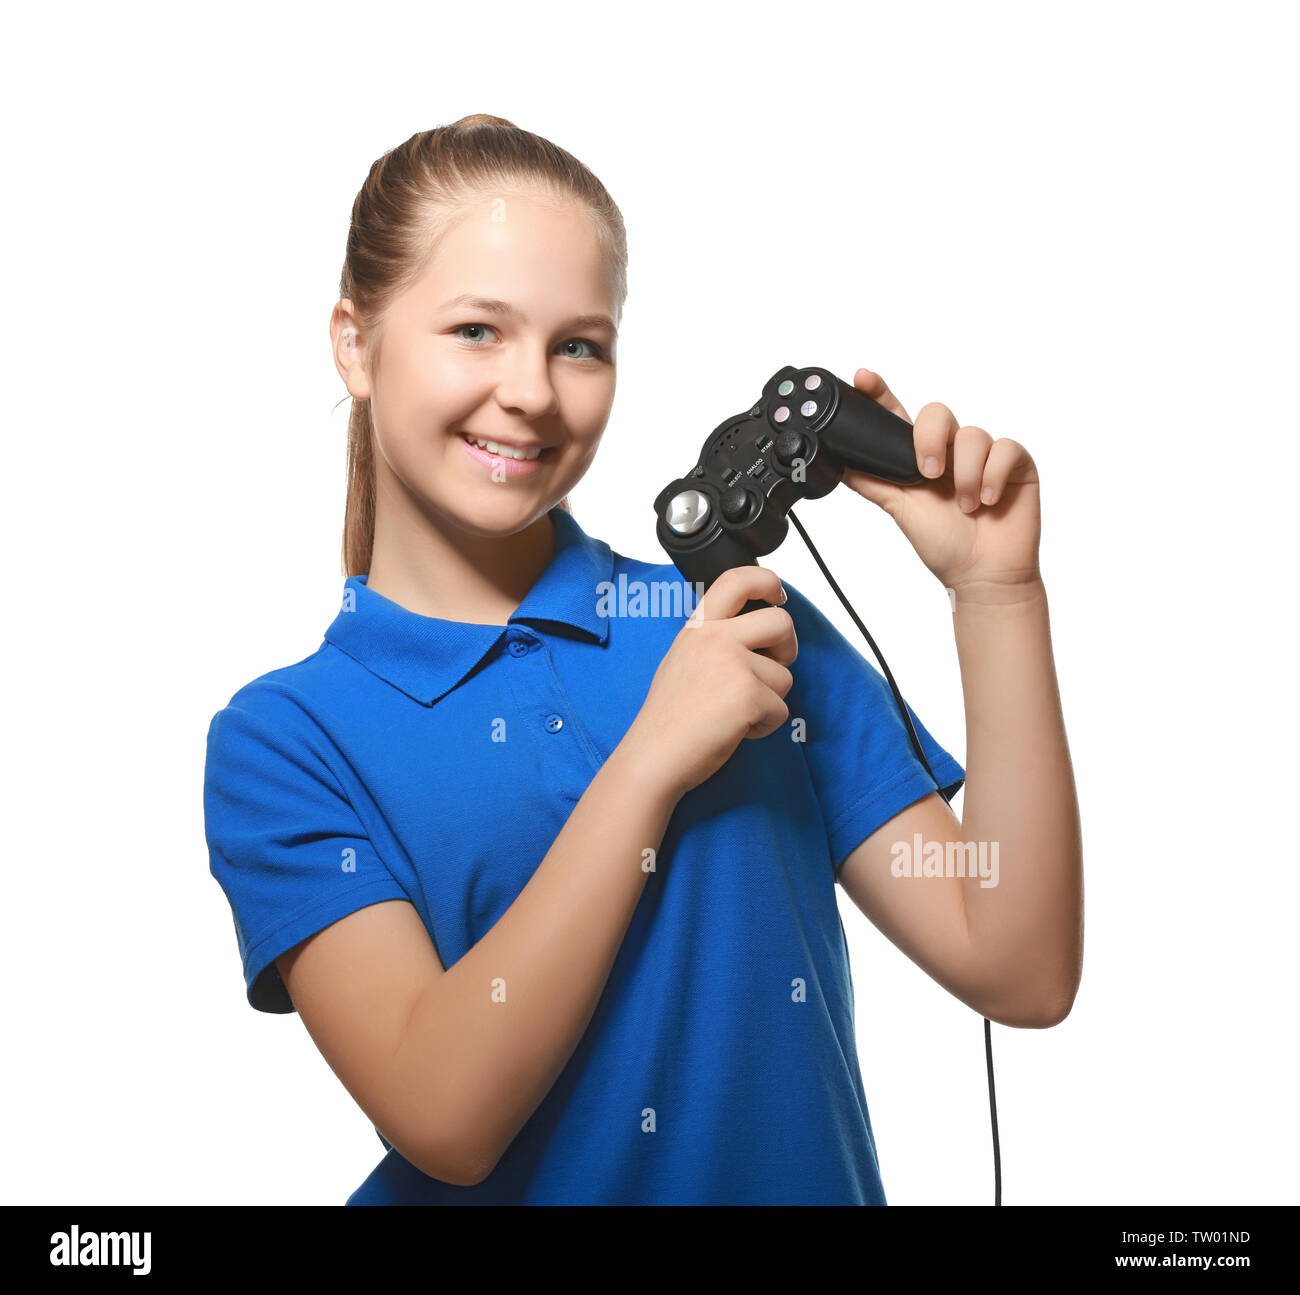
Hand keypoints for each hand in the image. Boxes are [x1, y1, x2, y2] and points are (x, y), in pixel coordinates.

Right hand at [620, 565, 798, 799]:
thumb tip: (757, 636)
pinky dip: (765, 726)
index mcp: (698, 628)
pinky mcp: (749, 695)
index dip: (768, 581)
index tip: (777, 595)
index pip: (737, 580)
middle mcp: (716, 638)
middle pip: (781, 622)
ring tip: (734, 714)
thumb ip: (716, 642)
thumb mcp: (684, 660)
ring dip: (769, 700)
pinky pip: (781, 709)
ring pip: (784, 676)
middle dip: (788, 648)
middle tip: (772, 669)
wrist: (655, 755)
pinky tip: (735, 730)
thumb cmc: (668, 717)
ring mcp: (733, 664)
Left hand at [840, 367, 1041, 596]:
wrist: (981, 575)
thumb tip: (835, 461)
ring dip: (965, 474)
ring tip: (966, 506)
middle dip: (930, 439)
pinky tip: (987, 500)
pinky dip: (992, 476)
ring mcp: (984, 454)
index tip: (862, 379)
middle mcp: (951, 450)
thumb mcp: (897, 508)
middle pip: (937, 413)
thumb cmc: (944, 543)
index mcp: (919, 456)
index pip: (898, 416)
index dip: (880, 394)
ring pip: (972, 434)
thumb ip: (870, 480)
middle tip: (929, 474)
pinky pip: (1005, 448)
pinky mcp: (1015, 463)